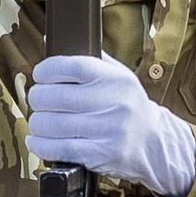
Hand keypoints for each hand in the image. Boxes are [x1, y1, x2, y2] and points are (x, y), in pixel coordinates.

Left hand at [28, 53, 195, 196]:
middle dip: (38, 99)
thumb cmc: (129, 107)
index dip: (47, 70)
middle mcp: (113, 103)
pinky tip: (42, 140)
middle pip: (52, 97)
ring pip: (49, 124)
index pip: (72, 66)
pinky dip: (40, 144)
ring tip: (44, 122)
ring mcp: (107, 130)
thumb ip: (89, 60)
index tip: (41, 75)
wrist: (157, 144)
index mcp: (116, 80)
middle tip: (41, 102)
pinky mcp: (100, 155)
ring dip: (38, 124)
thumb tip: (51, 42)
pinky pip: (55, 148)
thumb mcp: (119, 77)